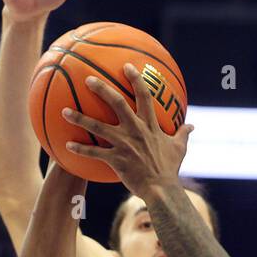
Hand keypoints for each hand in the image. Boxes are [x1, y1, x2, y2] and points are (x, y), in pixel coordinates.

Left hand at [62, 63, 193, 197]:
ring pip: (98, 126)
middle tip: (88, 79)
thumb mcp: (180, 148)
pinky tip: (67, 144)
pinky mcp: (115, 159)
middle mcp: (136, 130)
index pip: (145, 96)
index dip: (136, 79)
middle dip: (102, 89)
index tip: (127, 66)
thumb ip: (183, 134)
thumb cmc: (170, 168)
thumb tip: (192, 126)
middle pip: (117, 104)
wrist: (162, 189)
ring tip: (64, 111)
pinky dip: (80, 148)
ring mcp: (124, 144)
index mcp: (151, 125)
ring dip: (80, 118)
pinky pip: (94, 152)